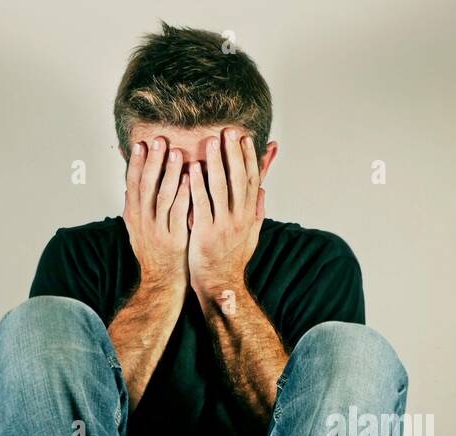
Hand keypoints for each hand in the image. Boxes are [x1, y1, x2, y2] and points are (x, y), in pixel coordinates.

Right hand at [123, 136, 189, 290]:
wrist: (162, 283)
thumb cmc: (154, 254)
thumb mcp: (137, 230)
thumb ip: (134, 208)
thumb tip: (128, 186)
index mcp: (134, 216)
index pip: (133, 184)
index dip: (137, 163)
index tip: (141, 143)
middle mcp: (143, 221)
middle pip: (146, 186)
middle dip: (152, 161)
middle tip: (159, 140)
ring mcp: (158, 230)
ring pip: (162, 197)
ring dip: (169, 173)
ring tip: (176, 152)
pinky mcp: (175, 240)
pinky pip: (179, 213)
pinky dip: (183, 195)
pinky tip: (190, 180)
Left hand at [187, 128, 265, 298]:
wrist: (220, 284)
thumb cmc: (232, 260)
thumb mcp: (251, 235)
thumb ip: (257, 211)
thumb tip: (263, 190)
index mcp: (250, 216)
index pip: (252, 180)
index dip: (249, 158)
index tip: (245, 138)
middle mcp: (240, 218)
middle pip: (239, 180)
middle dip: (234, 154)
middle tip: (229, 131)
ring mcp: (224, 225)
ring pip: (221, 188)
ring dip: (217, 163)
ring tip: (211, 141)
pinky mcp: (206, 233)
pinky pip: (202, 204)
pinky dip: (197, 185)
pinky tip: (192, 169)